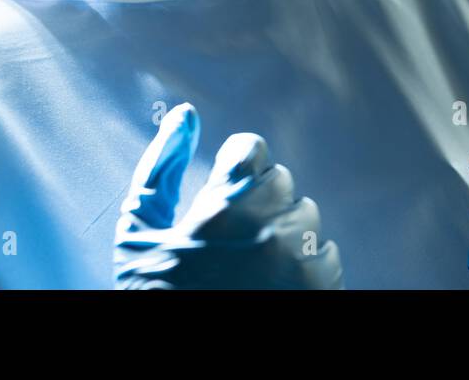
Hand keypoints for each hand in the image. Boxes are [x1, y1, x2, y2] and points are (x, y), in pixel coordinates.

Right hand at [114, 102, 342, 288]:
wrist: (180, 368)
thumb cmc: (154, 297)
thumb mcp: (139, 235)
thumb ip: (159, 169)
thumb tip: (183, 114)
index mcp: (222, 210)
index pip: (252, 149)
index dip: (236, 171)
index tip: (224, 198)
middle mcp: (268, 231)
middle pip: (283, 183)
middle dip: (259, 206)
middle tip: (230, 244)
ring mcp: (300, 266)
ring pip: (309, 221)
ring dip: (285, 239)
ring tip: (250, 272)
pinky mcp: (323, 293)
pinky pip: (329, 259)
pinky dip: (306, 273)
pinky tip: (272, 291)